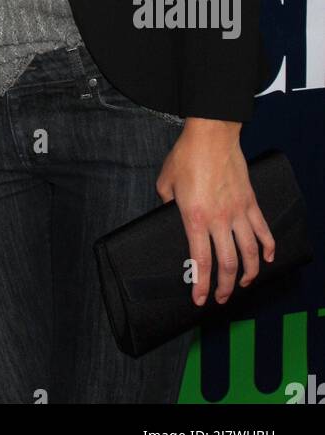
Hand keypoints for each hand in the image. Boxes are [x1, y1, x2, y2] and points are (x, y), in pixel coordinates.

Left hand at [155, 121, 274, 305]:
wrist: (211, 135)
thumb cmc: (186, 156)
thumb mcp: (165, 182)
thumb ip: (165, 205)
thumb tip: (168, 215)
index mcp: (195, 218)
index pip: (201, 261)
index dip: (202, 285)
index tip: (200, 300)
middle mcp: (220, 220)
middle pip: (228, 264)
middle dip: (225, 287)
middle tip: (221, 298)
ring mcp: (238, 211)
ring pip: (250, 252)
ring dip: (249, 273)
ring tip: (243, 284)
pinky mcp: (250, 202)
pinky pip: (263, 229)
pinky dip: (268, 246)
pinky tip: (268, 258)